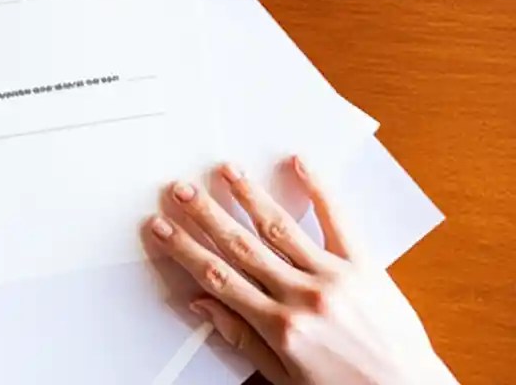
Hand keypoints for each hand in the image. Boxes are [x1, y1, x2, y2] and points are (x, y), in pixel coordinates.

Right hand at [147, 158, 456, 384]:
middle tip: (180, 189)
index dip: (185, 249)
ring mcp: (334, 278)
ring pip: (280, 227)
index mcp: (279, 327)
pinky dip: (318, 189)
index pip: (219, 277)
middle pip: (242, 246)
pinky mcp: (365, 267)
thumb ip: (243, 338)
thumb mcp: (285, 377)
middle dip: (206, 215)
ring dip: (249, 195)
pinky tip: (299, 164)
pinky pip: (339, 220)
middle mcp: (302, 297)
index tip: (162, 227)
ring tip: (226, 170)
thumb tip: (203, 304)